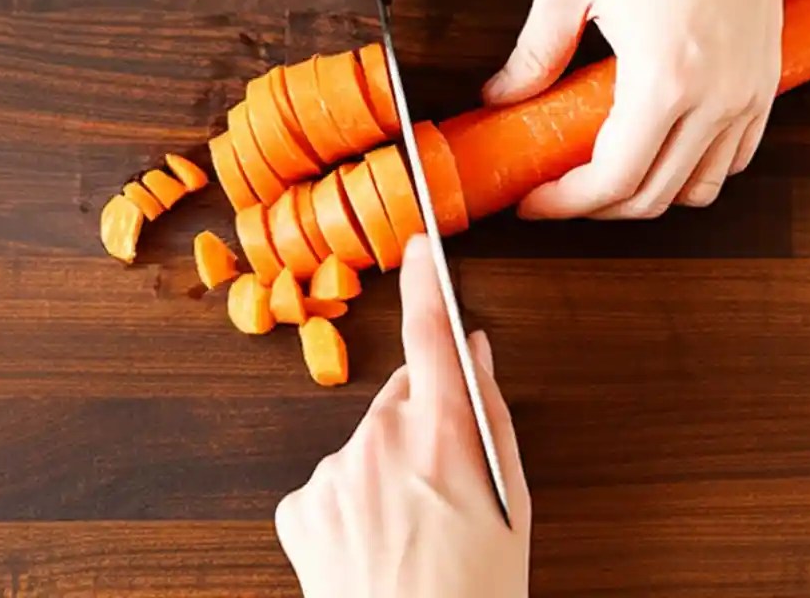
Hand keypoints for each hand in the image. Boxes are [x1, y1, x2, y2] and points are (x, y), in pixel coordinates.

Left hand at [274, 235, 531, 597]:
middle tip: (445, 490)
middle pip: (402, 399)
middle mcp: (380, 441)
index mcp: (443, 435)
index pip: (432, 335)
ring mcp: (333, 474)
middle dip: (422, 424)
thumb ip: (491, 416)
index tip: (420, 246)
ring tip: (411, 535)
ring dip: (386, 472)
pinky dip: (351, 506)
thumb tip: (475, 356)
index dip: (426, 282)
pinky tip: (373, 548)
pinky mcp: (299, 506)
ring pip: (366, 445)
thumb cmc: (476, 592)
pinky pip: (332, 484)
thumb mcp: (511, 503)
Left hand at [483, 0, 809, 219]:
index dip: (566, 204)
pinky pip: (733, 159)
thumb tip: (503, 94)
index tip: (536, 201)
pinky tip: (662, 152)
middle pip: (653, 197)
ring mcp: (745, 96)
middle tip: (560, 194)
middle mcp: (713, 99)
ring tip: (609, 179)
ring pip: (698, 189)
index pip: (611, 180)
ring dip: (649, 195)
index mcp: (663, 81)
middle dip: (597, 208)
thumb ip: (534, 50)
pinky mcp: (763, 85)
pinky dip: (695, 171)